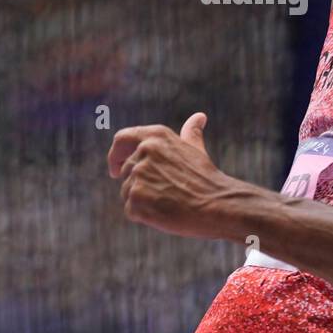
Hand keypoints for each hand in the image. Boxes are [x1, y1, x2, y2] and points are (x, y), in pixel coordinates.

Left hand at [107, 114, 231, 238]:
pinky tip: (164, 213)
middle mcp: (144, 151)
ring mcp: (138, 174)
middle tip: (165, 194)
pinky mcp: (136, 198)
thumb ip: (190, 133)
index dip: (116, 155)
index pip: (121, 140)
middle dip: (140, 185)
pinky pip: (131, 210)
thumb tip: (199, 116)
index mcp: (156, 136)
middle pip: (126, 172)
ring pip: (127, 192)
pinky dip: (144, 215)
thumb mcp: (196, 150)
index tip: (116, 168)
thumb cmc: (207, 180)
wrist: (217, 205)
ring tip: (168, 202)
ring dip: (143, 201)